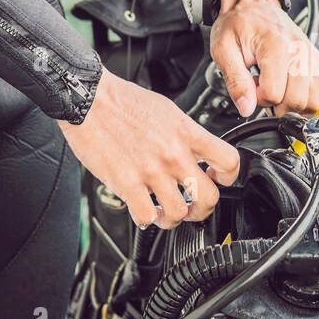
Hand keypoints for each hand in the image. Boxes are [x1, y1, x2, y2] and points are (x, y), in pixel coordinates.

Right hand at [59, 70, 239, 227]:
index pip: (229, 161)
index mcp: (187, 133)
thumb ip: (184, 134)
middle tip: (194, 207)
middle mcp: (173, 154)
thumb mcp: (167, 110)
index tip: (217, 178)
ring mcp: (151, 171)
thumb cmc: (122, 102)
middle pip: (209, 196)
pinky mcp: (127, 184)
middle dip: (204, 208)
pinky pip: (147, 217)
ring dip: (173, 218)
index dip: (229, 176)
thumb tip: (194, 151)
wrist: (89, 99)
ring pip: (179, 212)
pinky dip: (147, 219)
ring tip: (164, 212)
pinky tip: (143, 210)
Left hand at [210, 0, 318, 116]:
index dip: (258, 97)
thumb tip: (246, 108)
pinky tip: (286, 85)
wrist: (252, 4)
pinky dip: (301, 97)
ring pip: (311, 101)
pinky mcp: (315, 60)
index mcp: (276, 46)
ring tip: (274, 84)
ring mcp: (310, 56)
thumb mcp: (224, 50)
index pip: (274, 95)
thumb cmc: (237, 23)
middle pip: (296, 101)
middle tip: (261, 86)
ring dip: (290, 102)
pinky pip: (316, 93)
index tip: (251, 84)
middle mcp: (299, 50)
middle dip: (276, 103)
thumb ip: (235, 81)